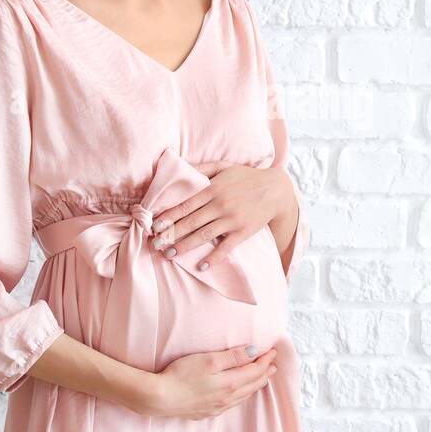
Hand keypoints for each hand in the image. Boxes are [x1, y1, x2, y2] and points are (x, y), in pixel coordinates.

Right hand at [141, 345, 278, 419]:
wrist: (160, 398)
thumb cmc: (181, 375)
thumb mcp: (208, 360)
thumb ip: (233, 357)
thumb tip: (254, 352)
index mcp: (230, 383)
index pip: (255, 371)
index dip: (265, 360)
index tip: (272, 351)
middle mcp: (228, 398)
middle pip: (252, 385)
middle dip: (264, 373)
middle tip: (273, 365)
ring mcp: (217, 407)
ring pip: (244, 396)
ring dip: (255, 386)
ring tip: (262, 378)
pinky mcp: (207, 412)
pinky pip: (232, 404)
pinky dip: (242, 396)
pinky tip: (239, 394)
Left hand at [149, 161, 295, 269]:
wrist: (276, 190)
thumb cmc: (247, 177)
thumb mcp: (225, 167)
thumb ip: (203, 167)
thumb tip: (182, 166)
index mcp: (213, 189)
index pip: (186, 205)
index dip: (169, 216)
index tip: (155, 225)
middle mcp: (220, 205)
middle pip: (190, 222)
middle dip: (170, 234)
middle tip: (155, 244)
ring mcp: (232, 220)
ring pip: (203, 235)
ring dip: (185, 246)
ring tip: (169, 254)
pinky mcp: (242, 232)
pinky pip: (226, 247)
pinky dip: (214, 257)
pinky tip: (201, 265)